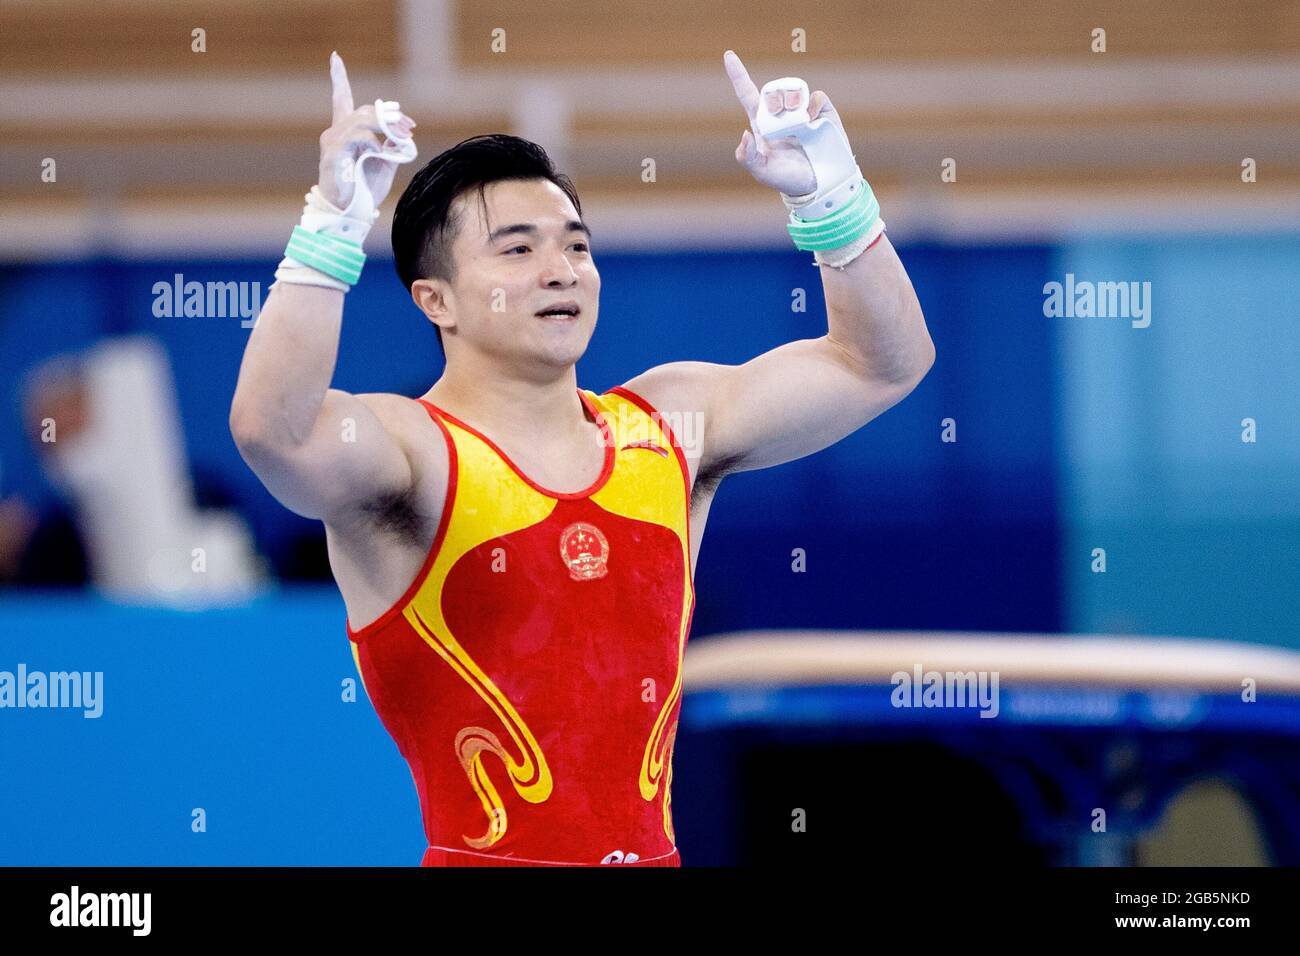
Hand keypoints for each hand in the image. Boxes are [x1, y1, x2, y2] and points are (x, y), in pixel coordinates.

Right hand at [317, 51, 415, 209]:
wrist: (350, 213)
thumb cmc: (365, 190)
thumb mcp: (385, 163)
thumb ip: (392, 145)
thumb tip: (402, 134)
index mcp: (345, 132)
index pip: (341, 98)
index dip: (338, 78)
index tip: (335, 57)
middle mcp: (335, 132)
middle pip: (366, 110)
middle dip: (392, 116)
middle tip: (410, 127)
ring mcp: (332, 141)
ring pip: (363, 119)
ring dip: (387, 126)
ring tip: (402, 138)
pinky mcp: (333, 152)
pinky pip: (358, 136)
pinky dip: (374, 141)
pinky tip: (380, 152)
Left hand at [723, 50, 845, 196]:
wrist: (817, 184)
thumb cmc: (785, 178)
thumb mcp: (762, 172)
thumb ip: (748, 157)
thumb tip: (744, 133)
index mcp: (762, 123)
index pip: (747, 93)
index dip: (738, 74)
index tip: (728, 55)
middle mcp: (780, 113)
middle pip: (771, 89)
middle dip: (773, 98)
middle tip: (778, 116)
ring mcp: (801, 110)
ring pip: (793, 89)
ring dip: (792, 100)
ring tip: (798, 120)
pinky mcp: (822, 112)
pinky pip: (816, 97)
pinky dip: (813, 106)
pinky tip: (811, 120)